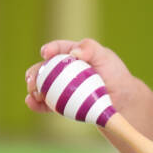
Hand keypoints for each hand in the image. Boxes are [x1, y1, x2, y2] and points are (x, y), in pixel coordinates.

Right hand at [24, 38, 139, 113]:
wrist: (120, 101)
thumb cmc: (114, 75)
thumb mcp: (105, 57)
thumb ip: (91, 48)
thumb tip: (74, 52)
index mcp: (72, 54)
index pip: (57, 49)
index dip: (49, 49)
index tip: (45, 53)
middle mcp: (62, 69)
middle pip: (42, 69)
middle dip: (34, 73)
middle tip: (34, 79)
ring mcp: (60, 86)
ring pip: (40, 86)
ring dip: (33, 89)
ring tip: (35, 94)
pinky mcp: (60, 103)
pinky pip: (44, 103)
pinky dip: (36, 104)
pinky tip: (32, 103)